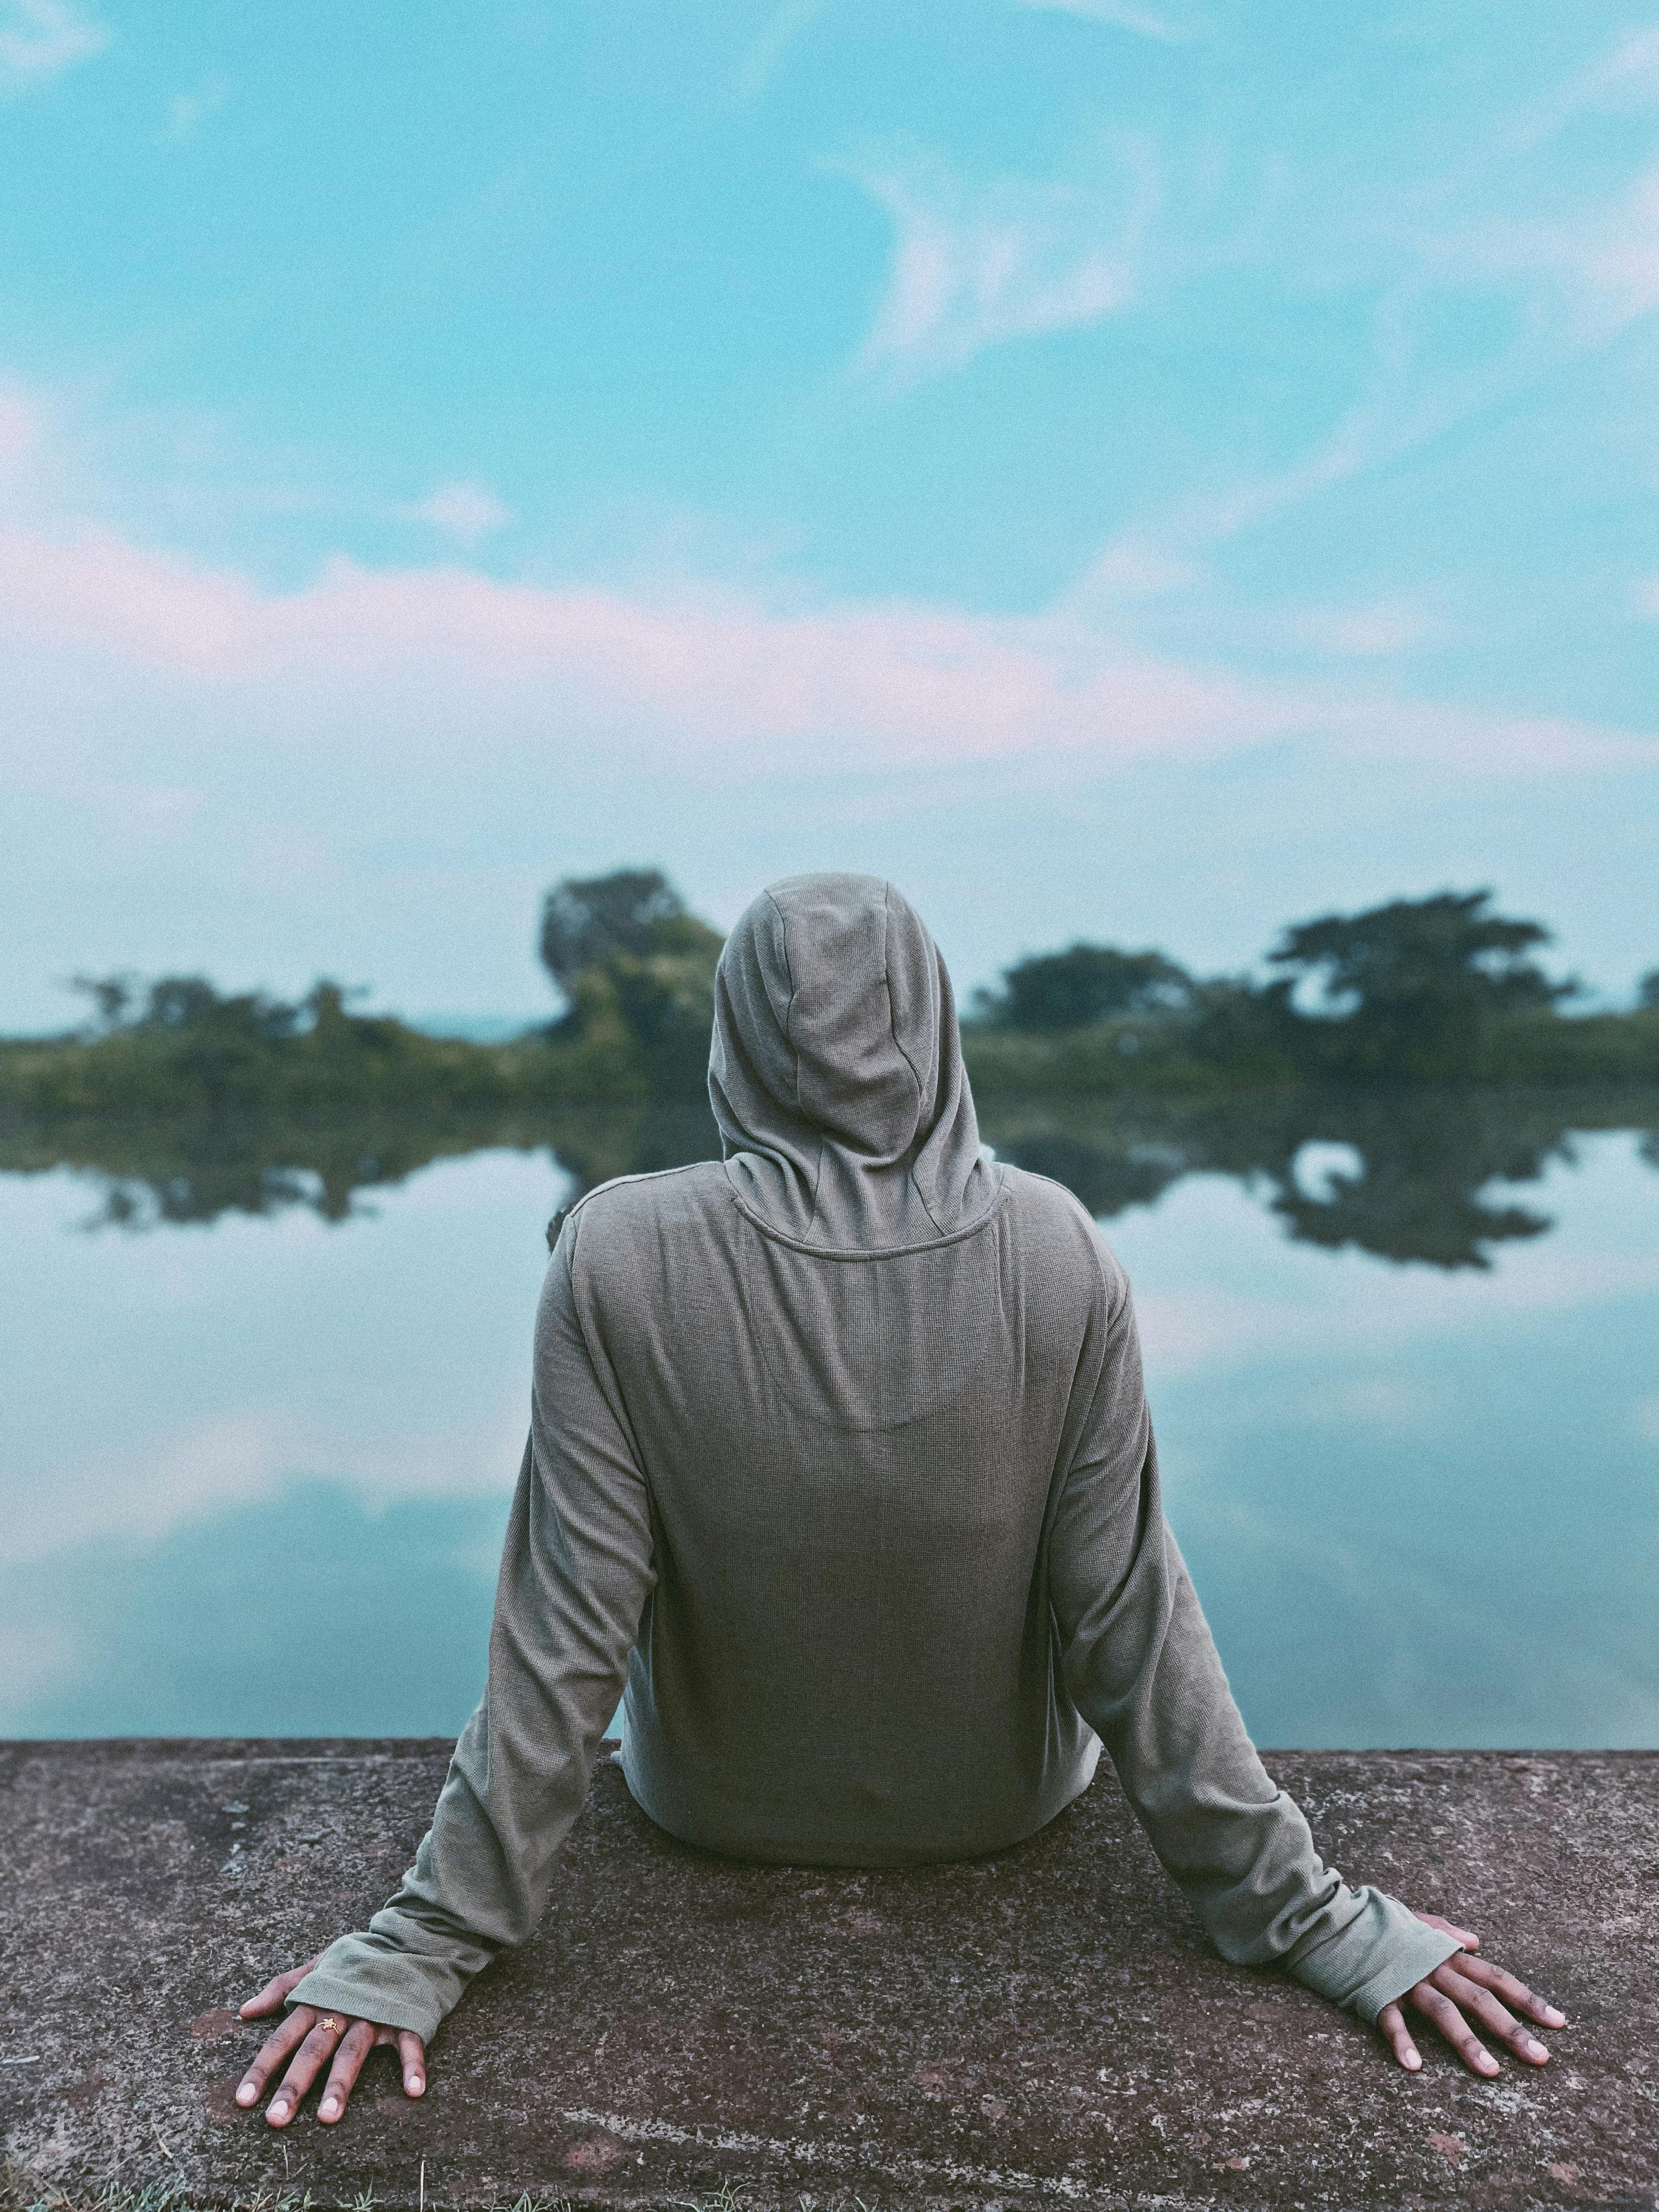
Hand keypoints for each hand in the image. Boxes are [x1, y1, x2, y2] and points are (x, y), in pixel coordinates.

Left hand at [234, 1958, 426, 2126]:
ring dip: (340, 2084)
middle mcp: (341, 2010)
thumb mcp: (315, 1966)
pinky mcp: (404, 2016)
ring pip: (352, 2052)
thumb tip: (244, 2011)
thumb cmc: (354, 1960)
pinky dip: (412, 2065)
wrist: (405, 1939)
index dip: (262, 2068)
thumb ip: (280, 1988)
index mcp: (317, 2000)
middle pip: (313, 2050)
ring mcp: (373, 2014)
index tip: (243, 2101)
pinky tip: (413, 2091)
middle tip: (276, 2121)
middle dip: (294, 2085)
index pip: (283, 2038)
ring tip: (327, 2119)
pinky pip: (408, 2042)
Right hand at [1377, 1913, 1566, 2076]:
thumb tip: (1478, 1941)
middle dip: (1512, 2029)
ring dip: (1467, 2043)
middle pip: (1479, 1998)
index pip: (1495, 1977)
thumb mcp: (1417, 1920)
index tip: (1559, 2024)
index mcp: (1445, 1953)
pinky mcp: (1376, 1991)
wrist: (1332, 1916)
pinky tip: (1414, 2067)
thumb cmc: (1376, 1921)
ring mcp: (1405, 1980)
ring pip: (1443, 2011)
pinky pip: (1392, 2019)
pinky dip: (1402, 2042)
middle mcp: (1433, 1967)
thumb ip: (1448, 1932)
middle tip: (1541, 2059)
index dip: (1528, 2000)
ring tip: (1491, 2074)